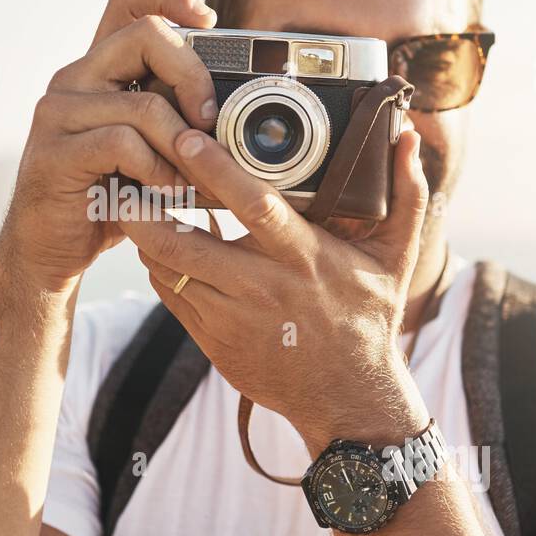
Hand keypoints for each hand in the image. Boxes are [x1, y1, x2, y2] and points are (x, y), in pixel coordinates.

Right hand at [0, 0, 218, 291]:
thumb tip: (236, 106)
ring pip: (143, 102)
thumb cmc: (107, 199)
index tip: (210, 21)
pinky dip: (157, 171)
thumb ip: (174, 118)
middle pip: (144, 34)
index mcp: (98, 71)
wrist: (51, 251)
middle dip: (194, 75)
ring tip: (194, 180)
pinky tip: (164, 193)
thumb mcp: (150, 150)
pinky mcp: (54, 152)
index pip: (127, 1)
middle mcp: (73, 79)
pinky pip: (122, 144)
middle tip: (211, 121)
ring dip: (183, 145)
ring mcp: (59, 113)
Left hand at [118, 124, 430, 453]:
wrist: (348, 399)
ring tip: (128, 199)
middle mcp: (263, 287)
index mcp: (304, 257)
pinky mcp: (212, 341)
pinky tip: (153, 243)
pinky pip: (170, 295)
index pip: (253, 205)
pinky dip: (158, 266)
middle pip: (185, 242)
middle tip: (125, 171)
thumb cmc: (369, 319)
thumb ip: (406, 194)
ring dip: (143, 235)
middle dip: (146, 207)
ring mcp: (232, 318)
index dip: (214, 170)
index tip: (185, 138)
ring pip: (167, 268)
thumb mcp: (396, 259)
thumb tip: (410, 136)